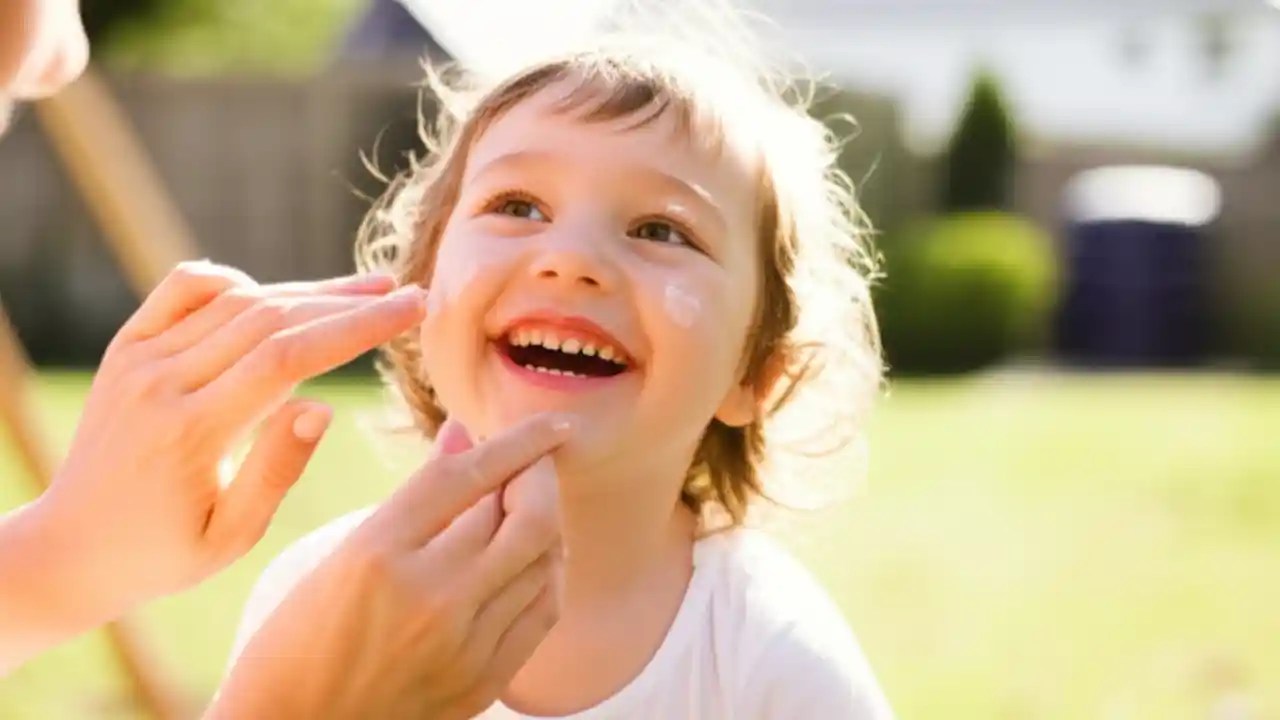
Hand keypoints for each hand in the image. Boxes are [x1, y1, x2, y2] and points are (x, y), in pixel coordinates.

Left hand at [37, 260, 426, 615]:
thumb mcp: (230, 538)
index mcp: (190, 432)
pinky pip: (184, 288)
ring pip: (237, 300)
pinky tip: (277, 296)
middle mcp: (159, 383)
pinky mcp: (127, 348)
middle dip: (348, 303)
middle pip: (271, 318)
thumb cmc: (161, 555)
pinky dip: (234, 281)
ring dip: (307, 291)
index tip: (410, 311)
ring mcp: (137, 359)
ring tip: (365, 291)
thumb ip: (276, 470)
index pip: (289, 357)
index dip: (357, 328)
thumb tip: (324, 406)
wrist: (70, 548)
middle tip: (407, 296)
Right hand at [209, 413, 571, 719]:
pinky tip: (534, 557)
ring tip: (530, 504)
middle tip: (538, 462)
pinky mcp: (482, 680)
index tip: (549, 423)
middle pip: (523, 515)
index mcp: (376, 553)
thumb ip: (414, 498)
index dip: (518, 440)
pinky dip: (548, 572)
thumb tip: (465, 437)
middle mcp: (427, 596)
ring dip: (547, 521)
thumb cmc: (299, 640)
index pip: (467, 475)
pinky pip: (542, 610)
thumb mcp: (340, 556)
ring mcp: (461, 644)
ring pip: (543, 559)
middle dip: (542, 477)